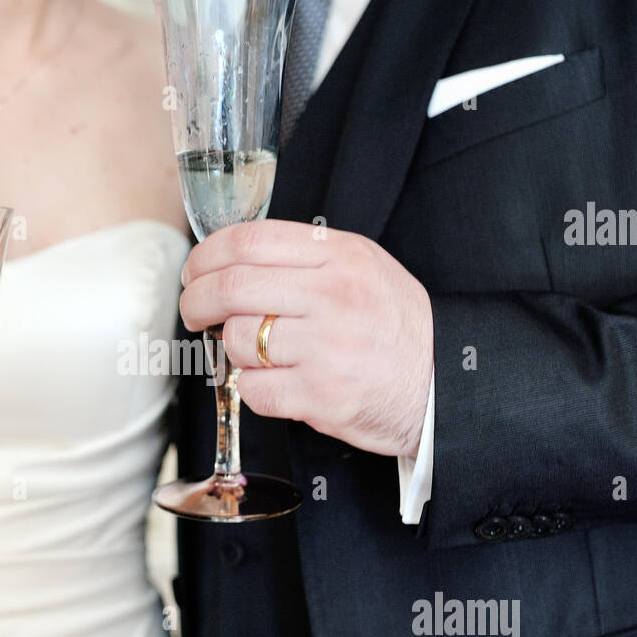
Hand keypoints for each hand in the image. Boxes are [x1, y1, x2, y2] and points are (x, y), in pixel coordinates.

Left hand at [179, 220, 433, 457]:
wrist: (444, 385)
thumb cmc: (396, 328)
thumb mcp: (364, 268)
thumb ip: (306, 257)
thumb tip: (233, 261)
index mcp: (340, 256)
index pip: (249, 241)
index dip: (206, 256)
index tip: (194, 271)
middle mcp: (332, 296)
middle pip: (232, 287)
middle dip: (196, 301)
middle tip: (192, 312)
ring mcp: (326, 348)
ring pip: (237, 340)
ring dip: (231, 349)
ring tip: (253, 353)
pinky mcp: (321, 396)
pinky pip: (254, 390)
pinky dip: (252, 389)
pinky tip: (273, 383)